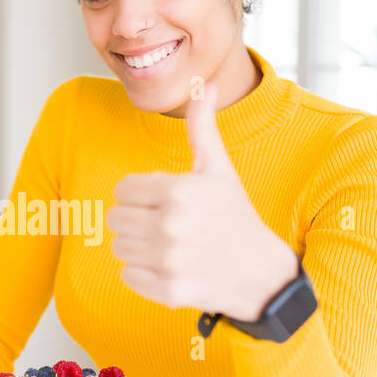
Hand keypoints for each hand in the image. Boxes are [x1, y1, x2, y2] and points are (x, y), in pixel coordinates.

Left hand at [108, 82, 298, 321]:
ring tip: (169, 245)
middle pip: (115, 219)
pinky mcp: (167, 291)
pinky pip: (128, 276)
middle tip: (165, 224)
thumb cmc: (234, 216)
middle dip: (136, 220)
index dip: (140, 194)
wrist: (261, 274)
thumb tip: (205, 85)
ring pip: (119, 247)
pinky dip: (144, 274)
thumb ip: (202, 128)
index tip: (164, 201)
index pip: (123, 190)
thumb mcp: (218, 169)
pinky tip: (171, 267)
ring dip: (138, 247)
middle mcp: (171, 225)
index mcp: (179, 191)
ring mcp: (169, 261)